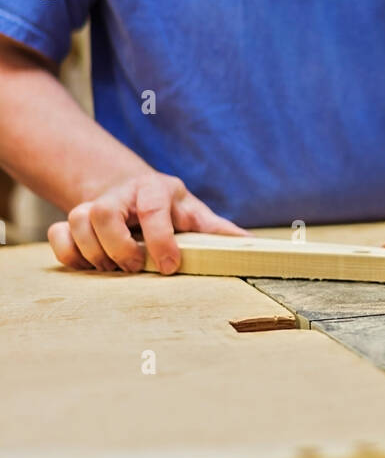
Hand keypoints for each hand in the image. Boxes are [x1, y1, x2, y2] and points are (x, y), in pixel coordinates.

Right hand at [48, 172, 248, 273]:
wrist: (131, 192)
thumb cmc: (169, 209)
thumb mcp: (194, 214)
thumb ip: (218, 231)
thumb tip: (252, 247)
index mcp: (156, 189)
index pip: (153, 207)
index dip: (160, 239)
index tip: (170, 266)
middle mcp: (121, 193)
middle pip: (103, 213)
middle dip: (118, 248)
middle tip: (135, 267)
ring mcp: (93, 205)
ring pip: (77, 221)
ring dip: (94, 252)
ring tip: (115, 268)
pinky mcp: (73, 220)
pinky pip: (58, 233)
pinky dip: (69, 253)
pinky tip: (91, 265)